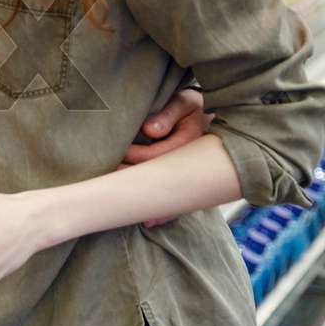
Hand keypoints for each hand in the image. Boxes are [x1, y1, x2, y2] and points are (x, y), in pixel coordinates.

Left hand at [122, 87, 211, 225]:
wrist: (215, 112)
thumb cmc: (194, 105)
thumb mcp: (185, 103)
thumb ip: (168, 114)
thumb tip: (150, 130)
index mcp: (190, 143)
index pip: (156, 155)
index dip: (135, 156)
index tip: (118, 153)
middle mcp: (193, 164)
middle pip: (160, 180)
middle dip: (135, 185)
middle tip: (109, 187)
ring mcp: (194, 175)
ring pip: (171, 195)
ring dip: (150, 204)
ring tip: (128, 214)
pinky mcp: (191, 181)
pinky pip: (178, 199)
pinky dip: (164, 210)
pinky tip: (151, 222)